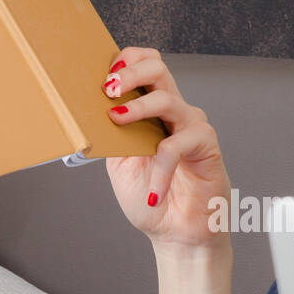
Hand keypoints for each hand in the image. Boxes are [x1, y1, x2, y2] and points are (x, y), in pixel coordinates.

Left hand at [101, 47, 231, 256]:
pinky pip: (178, 145)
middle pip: (158, 69)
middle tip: (108, 88)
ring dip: (137, 107)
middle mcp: (172, 111)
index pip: (145, 66)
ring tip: (116, 119)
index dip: (127, 61)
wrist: (175, 232)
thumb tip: (88, 115)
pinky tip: (154, 192)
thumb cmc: (149, 197)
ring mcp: (190, 125)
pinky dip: (161, 168)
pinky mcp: (206, 144)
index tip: (104, 76)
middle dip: (130, 73)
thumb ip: (111, 137)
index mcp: (150, 110)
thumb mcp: (119, 163)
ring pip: (167, 99)